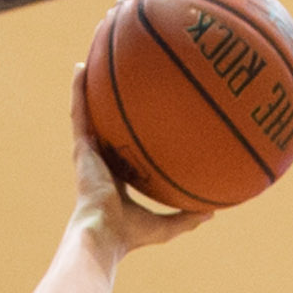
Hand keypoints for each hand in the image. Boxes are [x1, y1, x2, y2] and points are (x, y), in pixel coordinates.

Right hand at [69, 64, 208, 260]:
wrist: (105, 235)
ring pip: (88, 110)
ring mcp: (89, 152)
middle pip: (105, 122)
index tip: (139, 115)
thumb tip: (213, 212)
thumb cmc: (132, 235)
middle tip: (116, 73)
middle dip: (107, 98)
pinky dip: (79, 90)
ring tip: (93, 57)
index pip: (123, 148)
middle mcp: (101, 161)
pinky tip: (81, 67)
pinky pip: (80, 112)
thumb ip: (188, 217)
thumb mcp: (167, 225)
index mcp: (117, 177)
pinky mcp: (81, 148)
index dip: (128, 132)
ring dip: (89, 84)